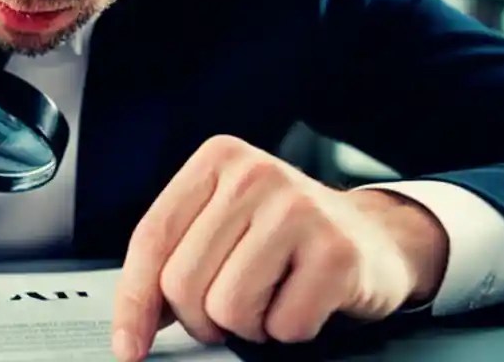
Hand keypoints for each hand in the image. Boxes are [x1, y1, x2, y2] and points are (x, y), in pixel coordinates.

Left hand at [111, 135, 448, 358]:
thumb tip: (133, 324)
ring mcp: (299, 209)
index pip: (152, 238)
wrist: (375, 237)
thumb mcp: (224, 225)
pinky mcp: (336, 251)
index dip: (134, 301)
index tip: (128, 345)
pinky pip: (282, 325)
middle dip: (201, 317)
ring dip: (248, 325)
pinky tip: (304, 300)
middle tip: (229, 311)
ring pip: (227, 307)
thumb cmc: (286, 237)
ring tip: (270, 299)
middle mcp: (255, 174)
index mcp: (217, 160)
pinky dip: (289, 330)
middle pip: (183, 281)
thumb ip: (176, 257)